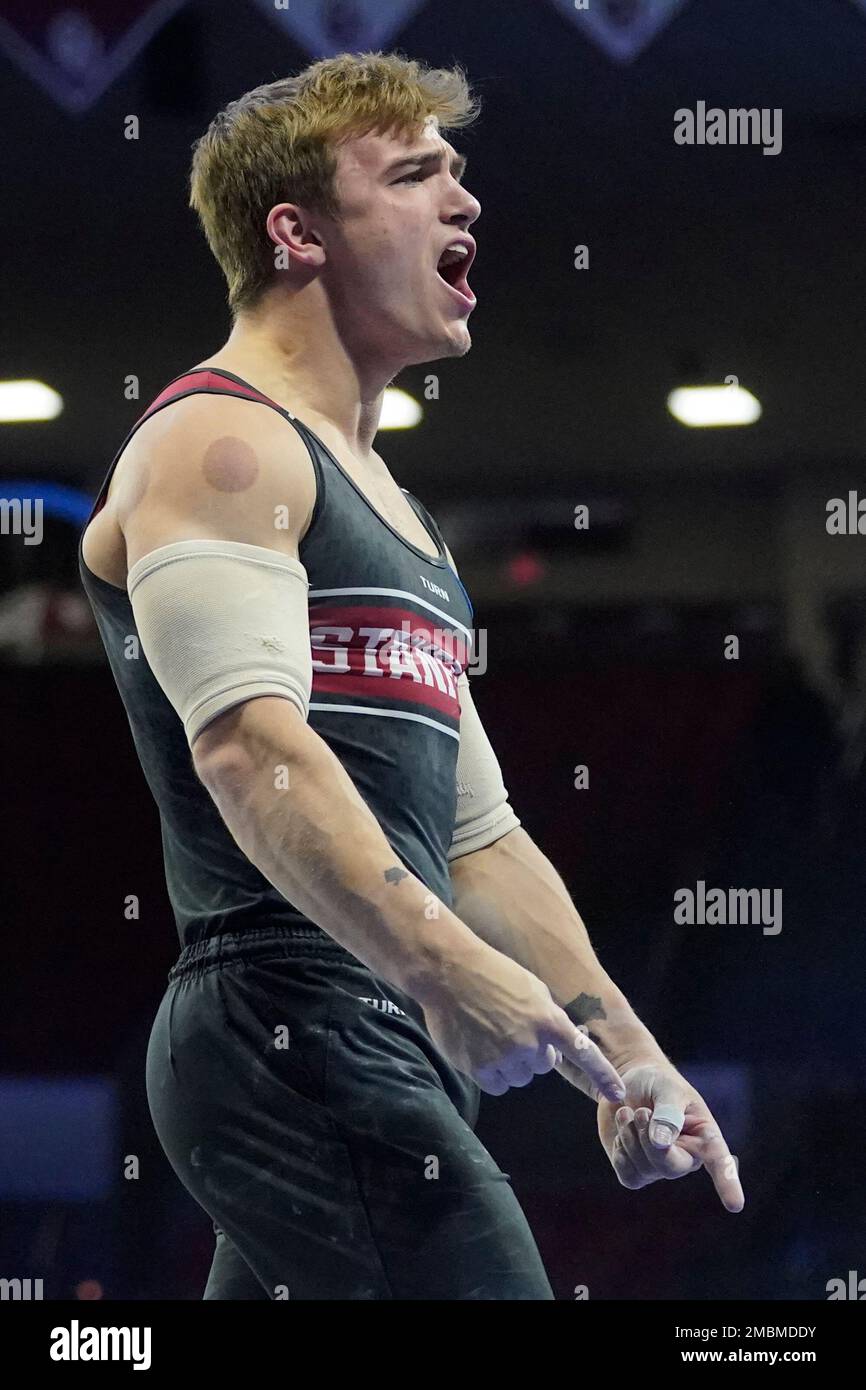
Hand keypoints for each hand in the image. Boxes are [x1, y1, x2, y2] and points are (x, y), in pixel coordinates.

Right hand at [420, 942, 626, 1098]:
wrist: (450, 971)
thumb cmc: (493, 973)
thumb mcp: (533, 988)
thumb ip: (549, 1019)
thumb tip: (556, 1047)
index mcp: (548, 1019)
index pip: (583, 1053)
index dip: (603, 1076)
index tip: (618, 1094)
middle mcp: (530, 1043)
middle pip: (542, 1066)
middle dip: (531, 1052)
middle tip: (510, 1026)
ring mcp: (504, 1057)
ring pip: (520, 1078)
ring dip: (511, 1064)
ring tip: (490, 1033)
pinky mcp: (480, 1068)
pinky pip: (498, 1086)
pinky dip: (492, 1073)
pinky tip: (480, 1048)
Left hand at [596, 1059, 744, 1211]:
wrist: (629, 1082)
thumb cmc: (657, 1083)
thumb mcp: (668, 1088)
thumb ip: (668, 1113)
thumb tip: (662, 1145)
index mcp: (705, 1137)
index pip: (720, 1162)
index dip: (728, 1182)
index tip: (735, 1205)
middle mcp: (686, 1158)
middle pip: (670, 1167)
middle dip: (648, 1138)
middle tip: (640, 1112)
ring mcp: (660, 1168)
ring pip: (646, 1169)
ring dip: (631, 1137)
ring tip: (629, 1112)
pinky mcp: (636, 1171)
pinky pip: (628, 1175)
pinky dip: (621, 1150)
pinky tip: (623, 1131)